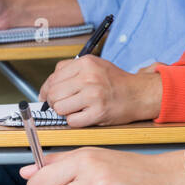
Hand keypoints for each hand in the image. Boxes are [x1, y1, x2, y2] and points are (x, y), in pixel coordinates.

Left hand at [38, 56, 162, 125]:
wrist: (139, 94)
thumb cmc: (116, 82)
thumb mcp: (95, 65)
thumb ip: (71, 70)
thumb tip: (48, 86)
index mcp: (86, 63)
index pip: (53, 77)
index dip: (46, 89)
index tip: (46, 96)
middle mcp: (89, 77)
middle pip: (54, 93)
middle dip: (54, 101)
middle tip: (62, 104)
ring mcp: (94, 95)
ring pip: (59, 108)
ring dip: (64, 112)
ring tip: (75, 109)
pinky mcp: (98, 112)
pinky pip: (72, 121)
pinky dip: (75, 121)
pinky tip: (84, 115)